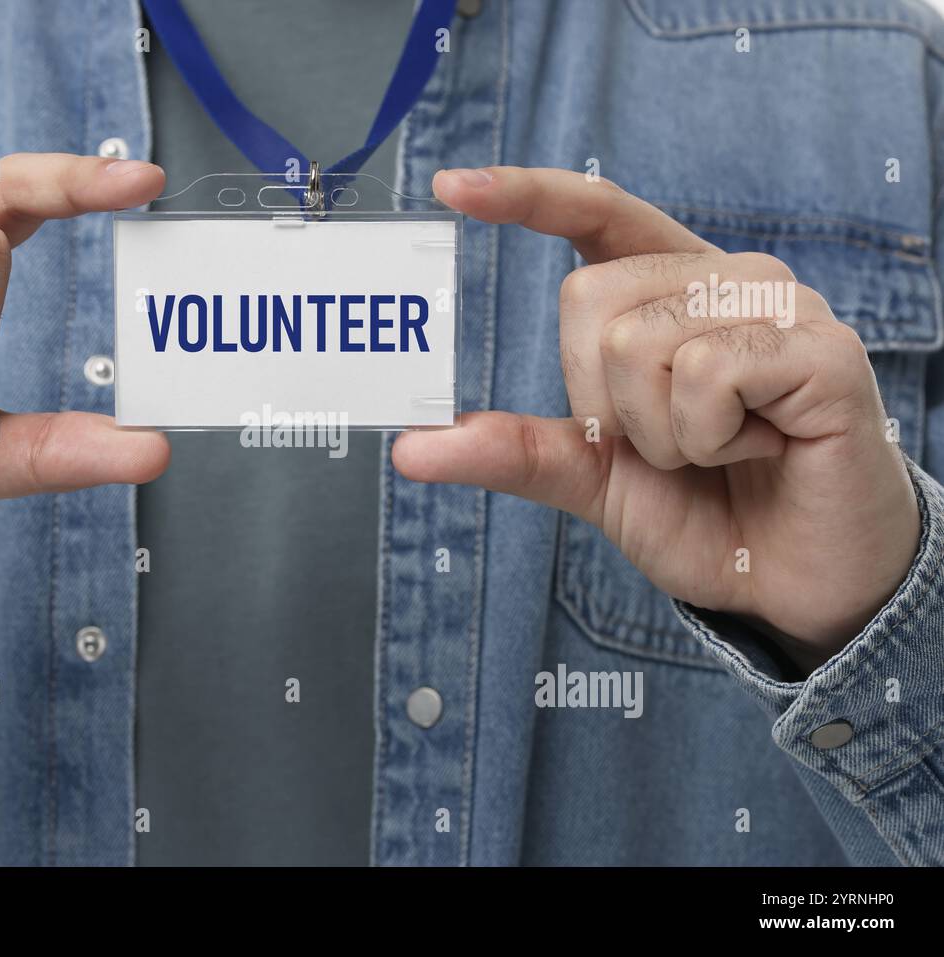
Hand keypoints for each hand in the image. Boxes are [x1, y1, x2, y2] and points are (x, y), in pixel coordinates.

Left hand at [395, 167, 919, 672]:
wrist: (790, 581)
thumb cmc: (700, 512)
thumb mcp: (591, 476)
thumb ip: (514, 450)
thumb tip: (410, 448)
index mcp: (669, 290)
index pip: (596, 214)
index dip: (528, 195)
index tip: (453, 188)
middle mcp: (724, 277)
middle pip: (589, 298)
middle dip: (603, 401)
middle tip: (670, 443)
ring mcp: (780, 304)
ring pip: (640, 342)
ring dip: (659, 433)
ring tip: (720, 449)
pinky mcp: (823, 348)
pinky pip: (707, 373)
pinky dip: (707, 438)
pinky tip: (758, 447)